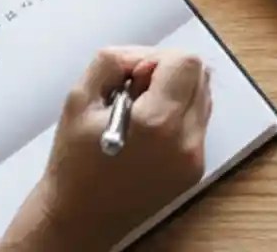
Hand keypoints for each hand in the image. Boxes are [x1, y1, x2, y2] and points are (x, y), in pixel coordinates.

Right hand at [0, 48, 211, 251]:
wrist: (79, 218)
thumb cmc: (73, 163)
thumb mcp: (79, 100)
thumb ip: (113, 62)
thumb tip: (142, 56)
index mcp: (157, 122)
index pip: (186, 62)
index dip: (158, 59)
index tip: (134, 76)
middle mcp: (185, 140)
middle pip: (201, 77)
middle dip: (169, 73)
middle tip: (136, 91)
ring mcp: (194, 158)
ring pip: (203, 98)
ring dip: (176, 93)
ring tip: (140, 112)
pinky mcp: (195, 170)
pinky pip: (198, 124)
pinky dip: (178, 117)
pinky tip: (148, 132)